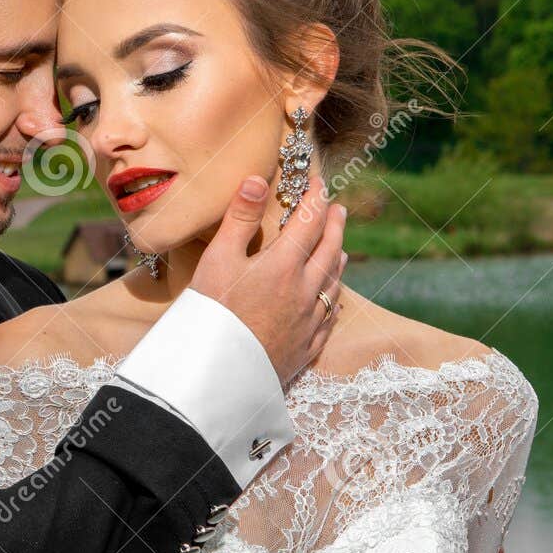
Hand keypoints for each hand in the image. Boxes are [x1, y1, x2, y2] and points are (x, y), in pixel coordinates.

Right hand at [191, 174, 346, 385]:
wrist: (216, 372)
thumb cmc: (211, 312)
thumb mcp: (218, 259)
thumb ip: (240, 218)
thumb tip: (257, 180)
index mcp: (284, 265)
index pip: (309, 222)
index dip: (316, 198)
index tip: (319, 182)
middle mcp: (305, 291)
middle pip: (329, 251)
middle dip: (335, 226)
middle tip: (338, 210)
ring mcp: (308, 322)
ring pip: (333, 284)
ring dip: (338, 260)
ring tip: (341, 248)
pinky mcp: (305, 348)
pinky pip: (329, 319)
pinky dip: (334, 301)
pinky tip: (333, 302)